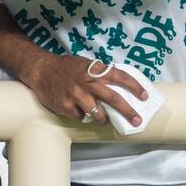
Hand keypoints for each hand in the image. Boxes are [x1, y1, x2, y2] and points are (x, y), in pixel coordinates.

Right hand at [22, 53, 145, 126]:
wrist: (40, 69)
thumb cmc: (65, 67)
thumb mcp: (84, 64)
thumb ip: (100, 73)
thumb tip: (119, 85)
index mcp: (94, 70)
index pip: (120, 77)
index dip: (135, 87)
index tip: (145, 96)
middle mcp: (87, 82)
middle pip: (114, 99)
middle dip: (128, 111)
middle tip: (137, 120)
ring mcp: (76, 95)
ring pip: (98, 114)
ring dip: (104, 119)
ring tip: (105, 120)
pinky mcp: (66, 106)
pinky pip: (81, 117)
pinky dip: (83, 116)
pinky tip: (80, 112)